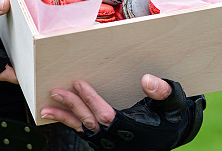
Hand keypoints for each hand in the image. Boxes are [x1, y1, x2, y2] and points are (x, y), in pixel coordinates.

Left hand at [41, 74, 204, 149]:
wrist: (171, 134)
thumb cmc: (172, 118)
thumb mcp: (175, 105)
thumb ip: (164, 93)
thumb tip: (148, 81)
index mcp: (133, 130)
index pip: (107, 116)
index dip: (91, 100)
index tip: (78, 83)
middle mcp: (118, 138)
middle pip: (90, 122)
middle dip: (72, 107)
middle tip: (56, 92)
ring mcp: (109, 140)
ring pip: (83, 129)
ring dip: (64, 118)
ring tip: (46, 109)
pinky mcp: (104, 139)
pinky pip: (83, 130)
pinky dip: (69, 122)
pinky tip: (56, 113)